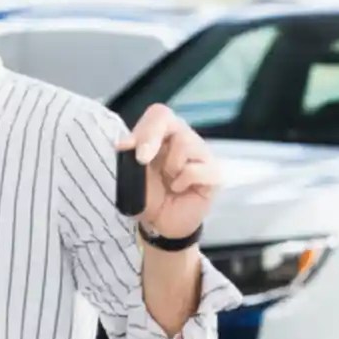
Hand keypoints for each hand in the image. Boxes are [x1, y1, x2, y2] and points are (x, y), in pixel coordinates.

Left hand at [115, 104, 219, 239]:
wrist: (161, 223)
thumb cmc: (148, 195)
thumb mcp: (130, 174)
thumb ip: (128, 155)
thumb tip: (124, 143)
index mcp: (163, 135)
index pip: (159, 114)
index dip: (144, 127)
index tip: (125, 147)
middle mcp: (184, 139)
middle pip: (172, 122)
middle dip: (150, 139)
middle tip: (142, 160)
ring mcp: (202, 155)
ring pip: (185, 143)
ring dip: (169, 166)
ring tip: (169, 181)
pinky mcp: (214, 174)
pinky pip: (195, 169)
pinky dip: (181, 181)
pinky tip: (180, 189)